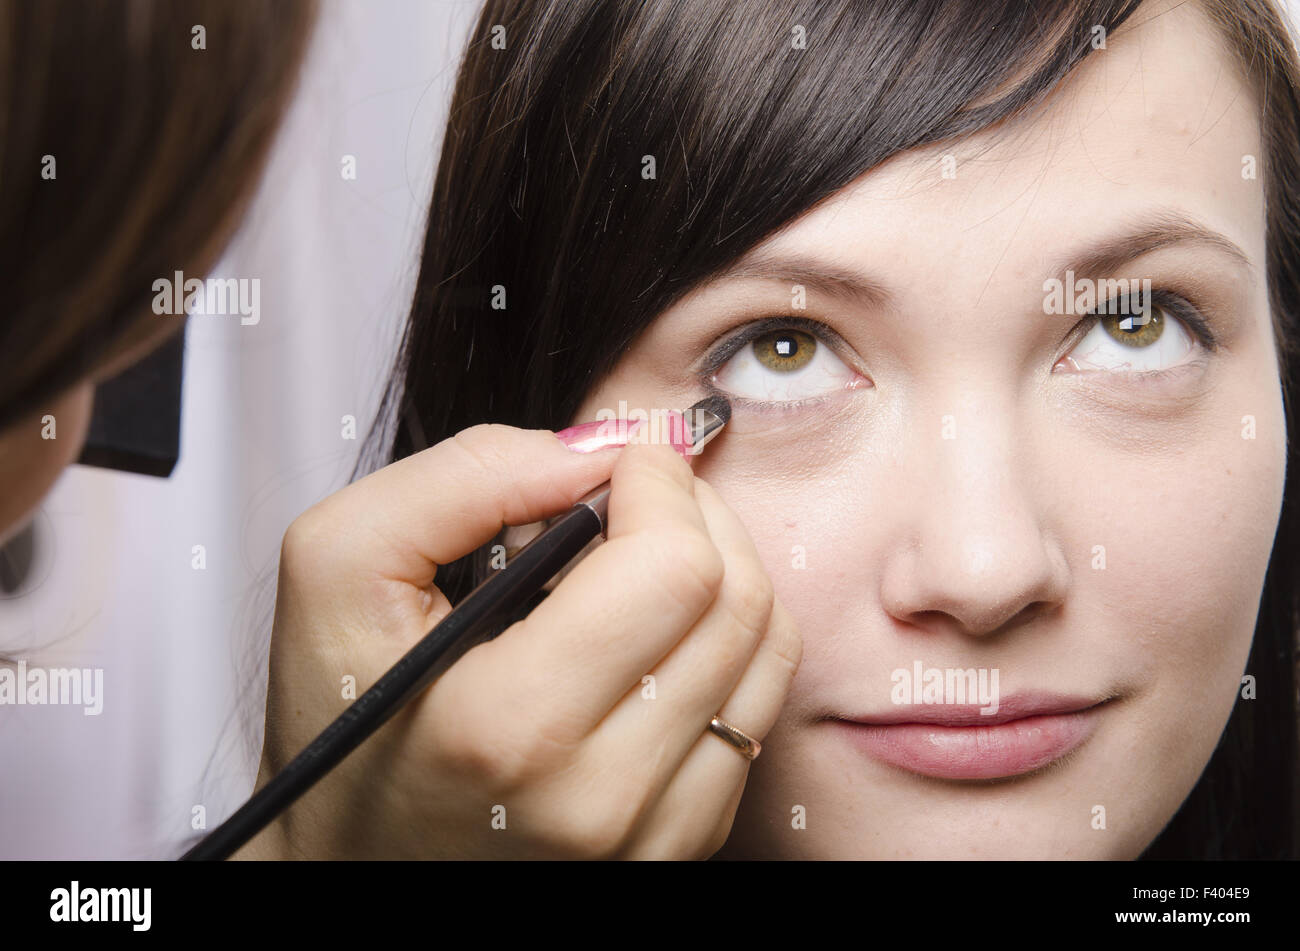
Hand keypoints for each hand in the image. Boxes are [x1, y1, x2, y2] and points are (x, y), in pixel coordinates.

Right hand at [235, 423, 800, 858]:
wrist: (354, 854)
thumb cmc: (341, 715)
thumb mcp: (340, 565)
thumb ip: (464, 479)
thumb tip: (597, 450)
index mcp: (512, 728)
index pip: (675, 569)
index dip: (660, 484)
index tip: (621, 462)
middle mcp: (600, 800)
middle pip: (736, 604)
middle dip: (697, 515)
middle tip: (636, 498)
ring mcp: (651, 838)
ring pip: (766, 652)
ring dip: (721, 572)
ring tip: (643, 559)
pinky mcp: (680, 849)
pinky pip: (755, 712)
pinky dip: (723, 645)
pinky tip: (652, 634)